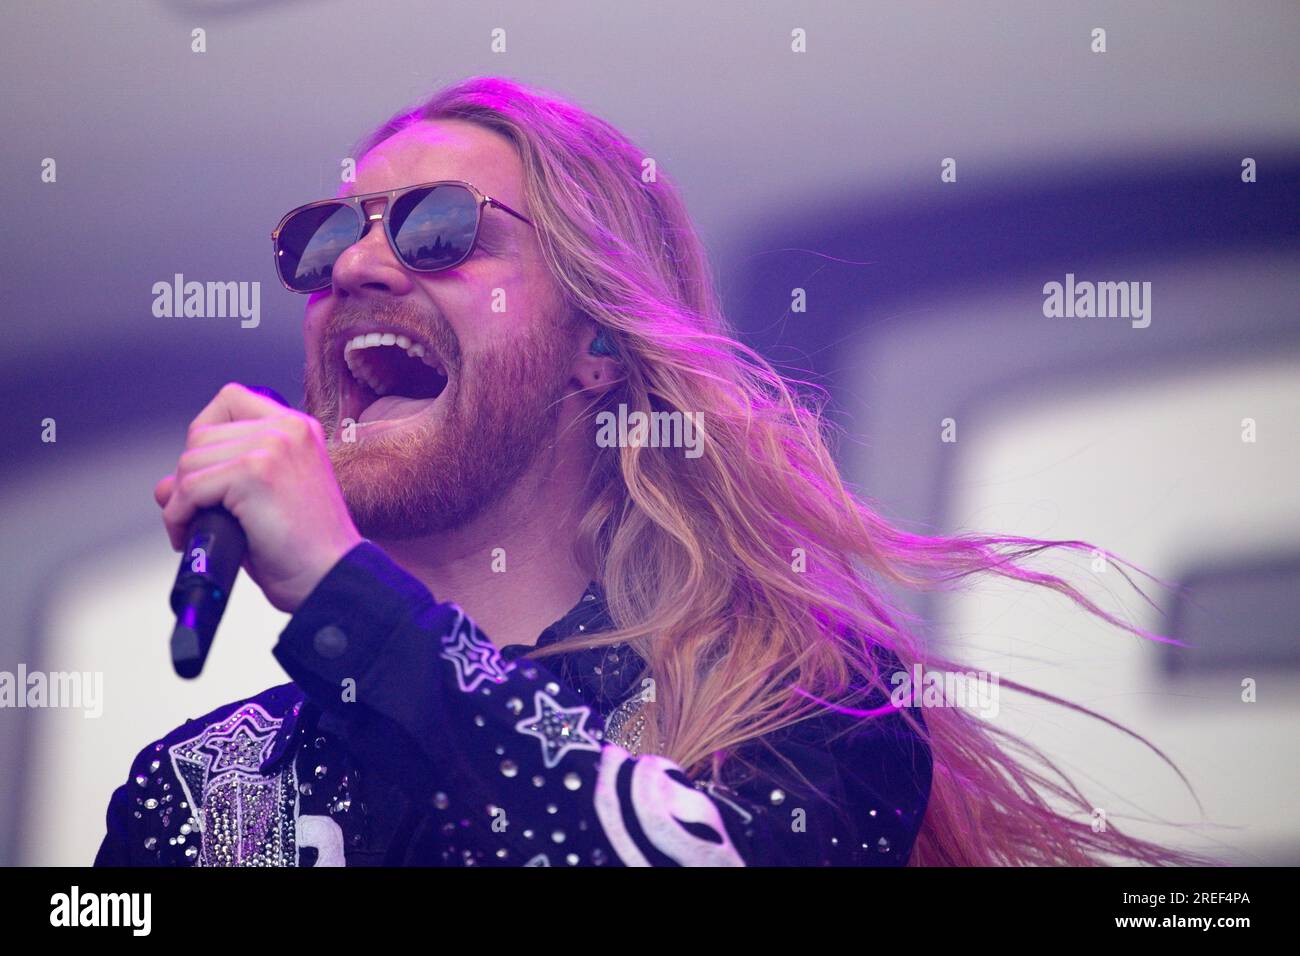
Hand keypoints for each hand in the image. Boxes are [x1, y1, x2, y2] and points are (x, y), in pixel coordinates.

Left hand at [155, 382, 363, 612]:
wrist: (332, 579)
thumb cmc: (306, 549)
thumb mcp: (262, 502)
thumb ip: (219, 481)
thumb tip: (164, 486)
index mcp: (299, 428)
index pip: (230, 400)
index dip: (206, 434)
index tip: (209, 472)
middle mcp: (288, 429)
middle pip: (201, 434)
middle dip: (189, 477)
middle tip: (199, 512)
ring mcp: (272, 447)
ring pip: (190, 462)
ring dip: (180, 500)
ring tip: (195, 529)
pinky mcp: (254, 473)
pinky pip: (189, 489)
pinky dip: (178, 517)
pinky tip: (189, 536)